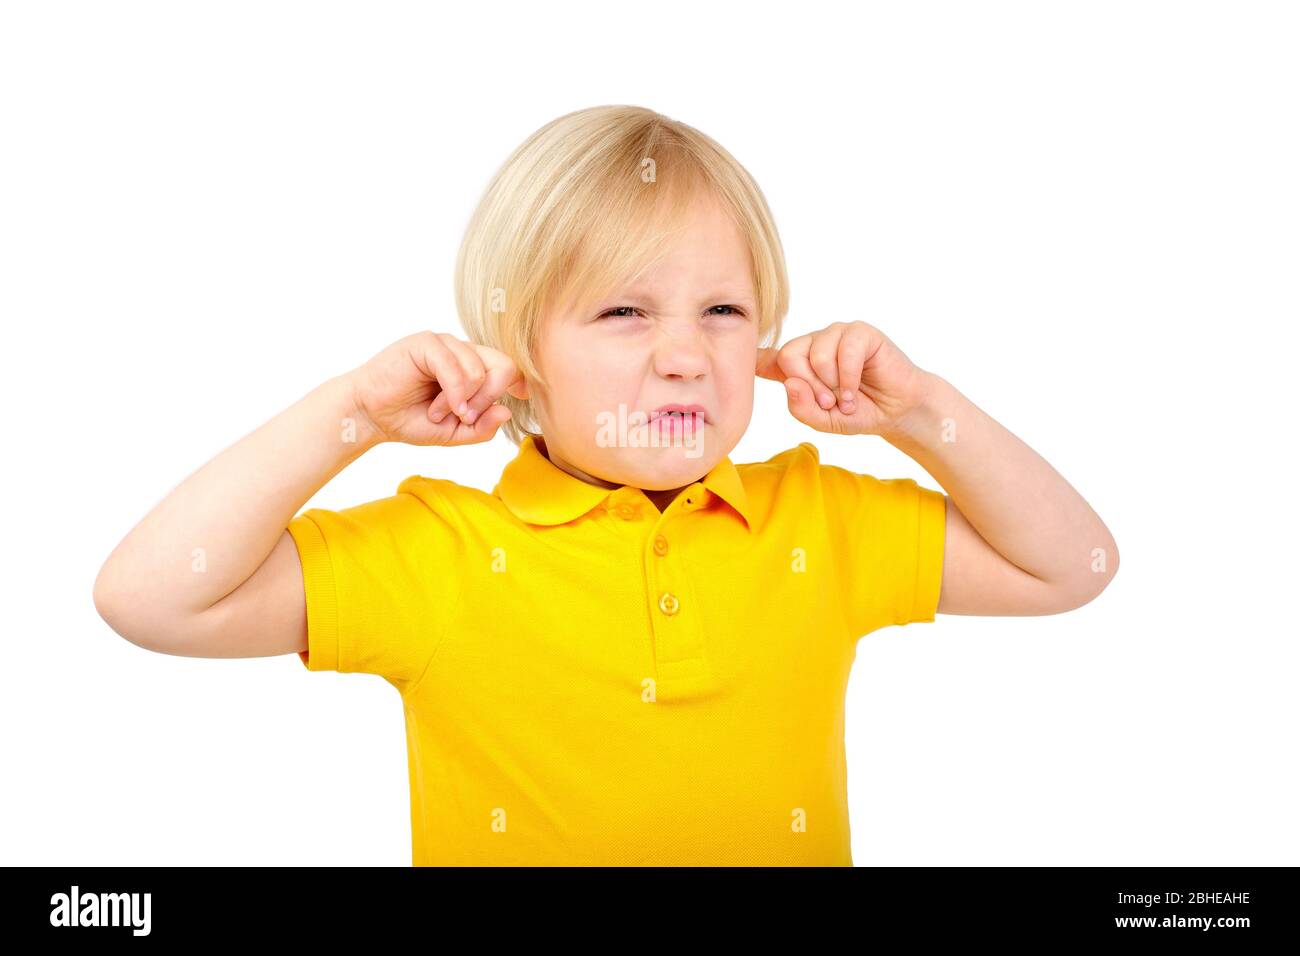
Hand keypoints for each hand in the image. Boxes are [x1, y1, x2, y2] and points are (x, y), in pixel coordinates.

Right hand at [347, 331, 526, 445]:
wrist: (371, 416)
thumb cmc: (410, 420)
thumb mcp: (455, 433)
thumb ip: (482, 427)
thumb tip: (506, 411)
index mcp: (473, 368)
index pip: (510, 368)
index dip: (518, 384)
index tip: (515, 400)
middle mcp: (463, 352)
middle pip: (504, 366)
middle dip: (489, 398)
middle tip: (466, 417)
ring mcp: (446, 344)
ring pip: (480, 369)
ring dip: (462, 401)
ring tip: (440, 412)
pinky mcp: (426, 343)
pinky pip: (455, 365)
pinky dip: (452, 393)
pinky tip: (438, 407)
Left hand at [755, 321, 929, 436]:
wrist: (895, 411)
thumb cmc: (857, 412)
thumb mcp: (822, 420)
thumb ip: (801, 407)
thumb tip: (791, 383)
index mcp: (798, 365)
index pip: (768, 358)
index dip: (751, 357)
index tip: (732, 356)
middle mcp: (813, 345)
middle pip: (790, 356)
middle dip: (808, 386)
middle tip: (827, 402)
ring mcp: (836, 335)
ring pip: (817, 354)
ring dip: (831, 384)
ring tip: (844, 399)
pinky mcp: (860, 333)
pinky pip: (844, 351)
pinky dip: (849, 379)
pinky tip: (855, 392)